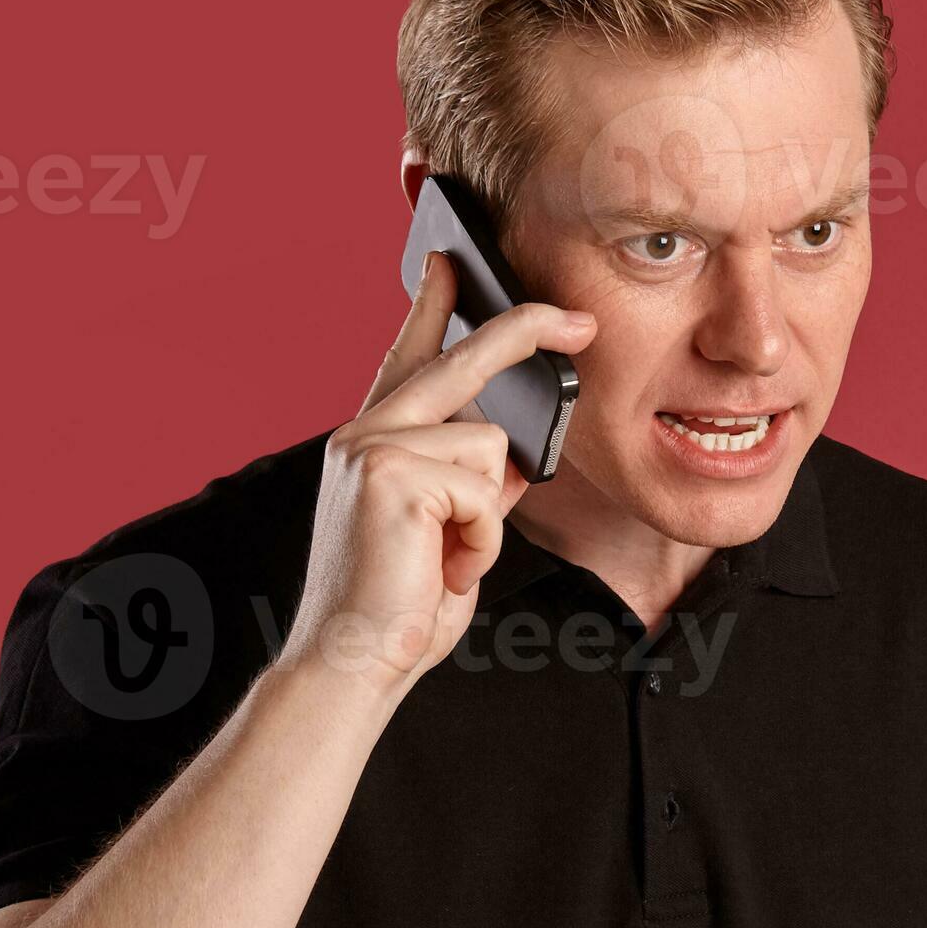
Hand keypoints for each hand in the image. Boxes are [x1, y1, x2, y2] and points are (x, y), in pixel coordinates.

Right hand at [287, 252, 595, 695]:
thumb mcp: (447, 537)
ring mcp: (372, 451)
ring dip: (486, 519)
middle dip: (523, 334)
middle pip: (456, 363)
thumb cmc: (397, 611)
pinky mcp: (391, 478)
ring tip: (444, 562)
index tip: (449, 262)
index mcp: (371, 445)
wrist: (350, 665)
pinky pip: (482, 490)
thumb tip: (510, 454)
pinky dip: (479, 541)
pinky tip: (440, 569)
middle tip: (577, 320)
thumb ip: (471, 488)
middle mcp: (363, 436)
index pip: (408, 360)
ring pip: (487, 447)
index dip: (431, 307)